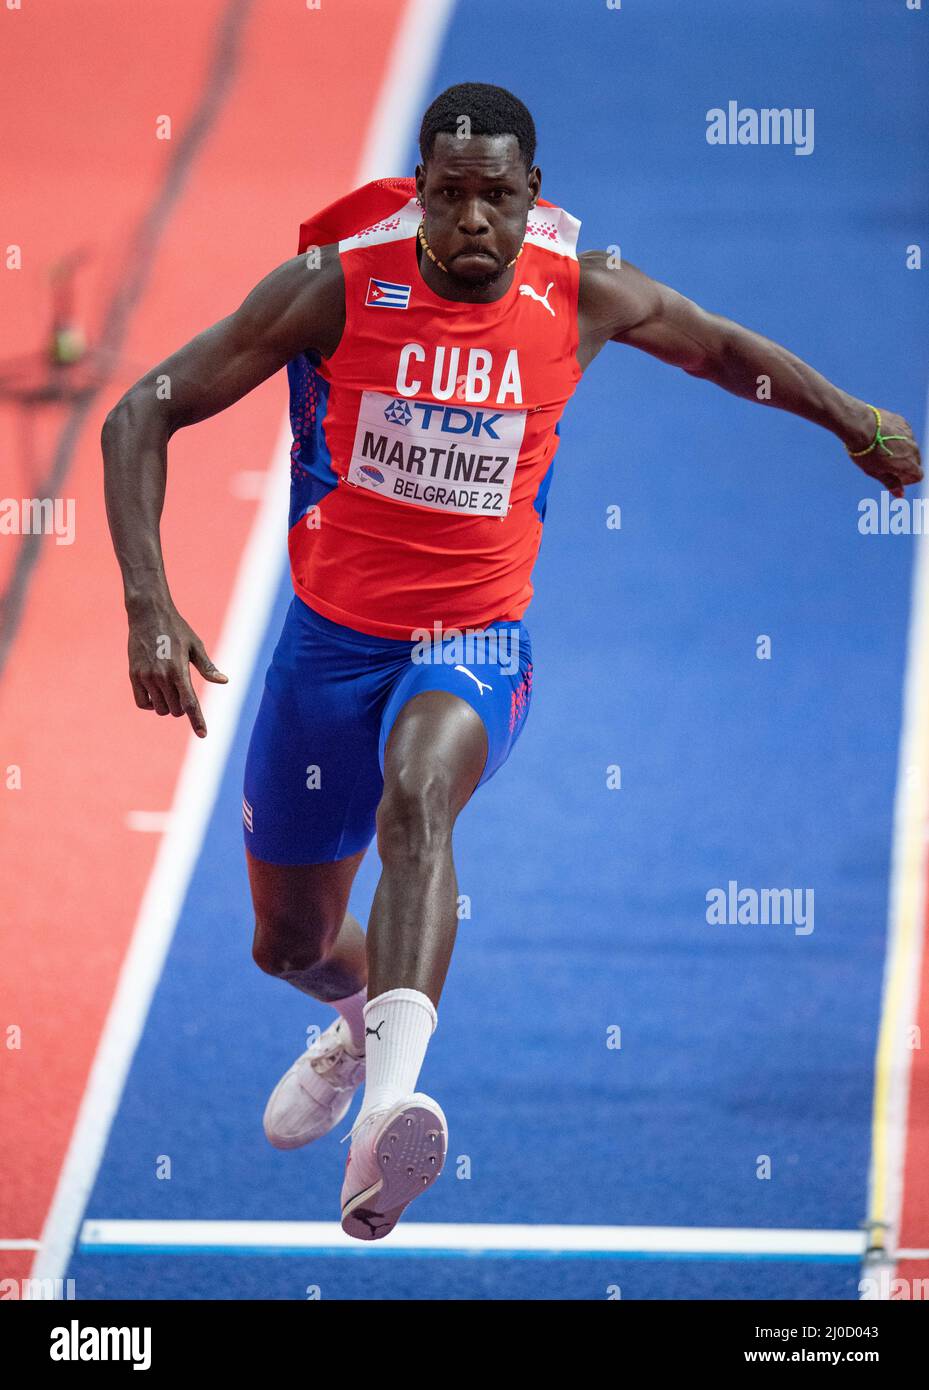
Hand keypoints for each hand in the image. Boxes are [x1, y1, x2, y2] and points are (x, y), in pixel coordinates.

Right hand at [127, 598, 227, 737]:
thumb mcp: (195, 645)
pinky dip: (151, 703)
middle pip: (175, 709)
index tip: (203, 734)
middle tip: (183, 690)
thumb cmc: (176, 629)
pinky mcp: (134, 675)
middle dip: (182, 707)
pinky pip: (142, 702)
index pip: (190, 704)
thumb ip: (208, 667)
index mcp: (179, 670)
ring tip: (170, 688)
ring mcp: (145, 677)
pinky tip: (157, 693)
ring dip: (167, 705)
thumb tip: (224, 681)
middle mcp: (161, 676)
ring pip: (160, 708)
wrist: (148, 614)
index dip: (197, 721)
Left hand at [847, 407, 922, 498]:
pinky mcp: (903, 423)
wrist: (860, 426)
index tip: (894, 476)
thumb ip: (890, 483)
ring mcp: (909, 435)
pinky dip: (897, 437)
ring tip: (881, 449)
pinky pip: (904, 433)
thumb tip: (900, 495)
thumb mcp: (875, 472)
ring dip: (901, 450)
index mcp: (908, 464)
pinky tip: (881, 436)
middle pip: (915, 461)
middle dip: (904, 465)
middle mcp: (913, 449)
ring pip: (909, 446)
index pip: (917, 476)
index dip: (906, 479)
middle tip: (886, 464)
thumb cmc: (866, 452)